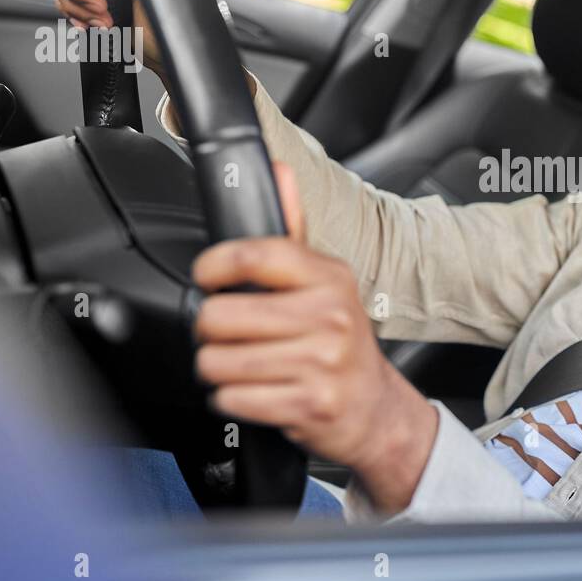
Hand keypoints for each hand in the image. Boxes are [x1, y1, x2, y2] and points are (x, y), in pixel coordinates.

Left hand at [191, 162, 437, 513]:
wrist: (374, 408)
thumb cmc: (340, 341)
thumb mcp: (325, 282)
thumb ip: (294, 229)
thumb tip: (279, 172)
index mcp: (330, 277)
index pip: (254, 254)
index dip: (213, 266)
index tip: (207, 276)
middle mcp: (330, 317)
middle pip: (221, 314)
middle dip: (209, 329)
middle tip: (225, 333)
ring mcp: (322, 362)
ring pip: (219, 361)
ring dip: (217, 368)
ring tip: (239, 364)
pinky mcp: (309, 404)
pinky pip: (233, 399)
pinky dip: (231, 399)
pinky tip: (253, 391)